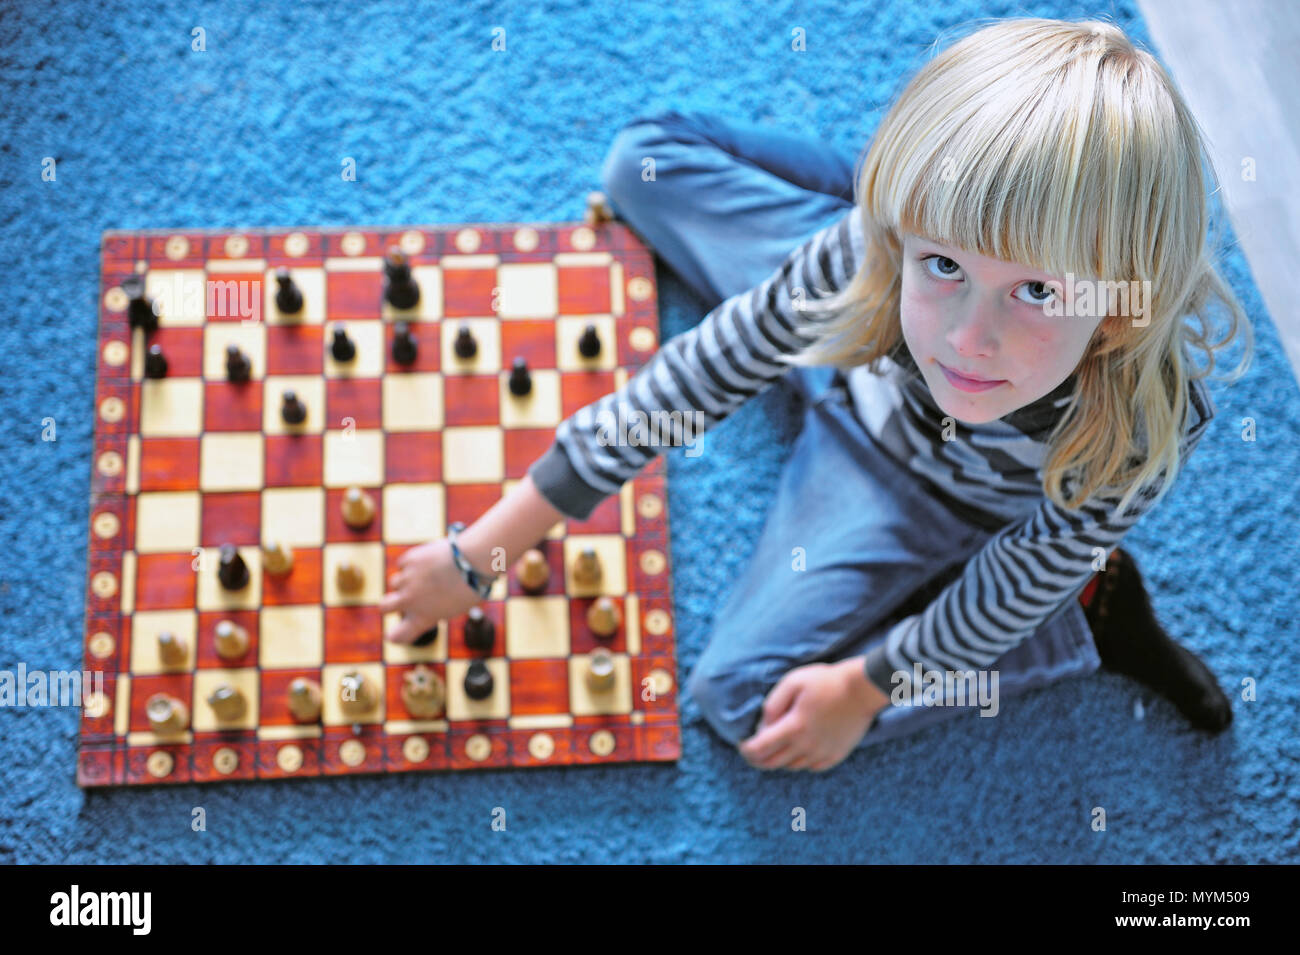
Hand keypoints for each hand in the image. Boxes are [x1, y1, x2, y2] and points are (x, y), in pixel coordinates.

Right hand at [380, 538, 481, 643]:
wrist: (473, 560)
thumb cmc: (471, 585)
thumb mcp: (455, 607)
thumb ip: (435, 610)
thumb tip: (428, 606)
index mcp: (423, 618)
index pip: (398, 635)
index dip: (394, 636)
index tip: (394, 635)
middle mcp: (410, 600)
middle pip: (384, 607)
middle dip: (388, 605)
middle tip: (402, 600)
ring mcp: (407, 579)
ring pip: (395, 582)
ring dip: (405, 581)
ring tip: (425, 575)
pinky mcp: (409, 560)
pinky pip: (403, 564)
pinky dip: (411, 564)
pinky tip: (427, 562)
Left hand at [738, 658, 889, 771]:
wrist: (862, 689)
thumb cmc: (827, 681)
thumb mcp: (793, 682)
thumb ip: (773, 704)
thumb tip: (763, 725)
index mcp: (793, 728)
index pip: (760, 749)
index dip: (746, 749)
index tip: (741, 743)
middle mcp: (807, 746)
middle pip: (773, 763)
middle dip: (757, 759)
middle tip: (751, 752)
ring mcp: (823, 753)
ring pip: (792, 767)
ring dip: (778, 760)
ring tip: (775, 748)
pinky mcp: (837, 755)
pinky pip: (812, 767)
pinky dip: (800, 762)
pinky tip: (798, 752)